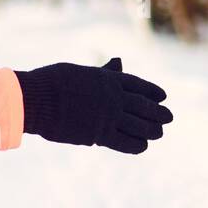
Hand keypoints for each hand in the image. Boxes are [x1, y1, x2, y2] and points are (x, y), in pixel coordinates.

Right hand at [13, 56, 172, 153]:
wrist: (38, 98)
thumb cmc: (54, 81)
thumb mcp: (82, 72)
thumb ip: (103, 72)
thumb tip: (119, 62)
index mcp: (108, 78)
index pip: (138, 85)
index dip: (152, 91)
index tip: (163, 97)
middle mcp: (114, 97)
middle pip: (144, 106)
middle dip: (158, 113)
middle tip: (168, 118)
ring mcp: (109, 116)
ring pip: (140, 126)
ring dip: (152, 130)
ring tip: (158, 133)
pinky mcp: (100, 134)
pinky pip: (126, 142)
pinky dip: (137, 145)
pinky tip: (142, 146)